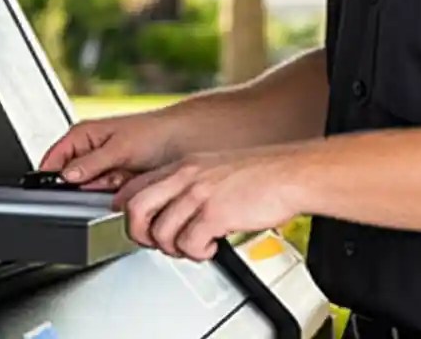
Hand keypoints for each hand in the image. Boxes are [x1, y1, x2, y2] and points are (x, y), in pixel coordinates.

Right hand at [38, 111, 183, 190]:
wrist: (185, 142)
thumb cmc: (155, 133)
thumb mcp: (120, 147)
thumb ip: (92, 163)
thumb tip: (67, 176)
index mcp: (82, 136)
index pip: (52, 160)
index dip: (49, 177)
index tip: (50, 192)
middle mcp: (89, 154)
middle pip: (69, 181)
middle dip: (86, 186)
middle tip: (106, 179)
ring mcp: (103, 171)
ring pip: (89, 193)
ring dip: (104, 191)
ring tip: (123, 178)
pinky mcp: (115, 185)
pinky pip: (106, 199)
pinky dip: (116, 196)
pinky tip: (129, 186)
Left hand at [113, 147, 303, 260]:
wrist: (291, 174)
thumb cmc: (260, 175)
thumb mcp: (214, 169)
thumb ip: (189, 185)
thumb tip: (171, 209)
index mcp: (183, 166)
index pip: (134, 188)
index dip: (129, 213)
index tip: (138, 226)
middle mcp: (186, 177)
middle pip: (136, 209)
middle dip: (140, 235)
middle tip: (158, 244)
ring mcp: (199, 195)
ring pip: (161, 232)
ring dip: (174, 249)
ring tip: (193, 247)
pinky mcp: (216, 214)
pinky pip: (189, 245)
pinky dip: (198, 254)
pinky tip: (211, 247)